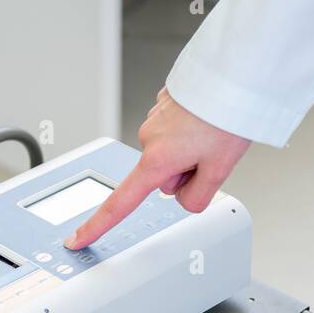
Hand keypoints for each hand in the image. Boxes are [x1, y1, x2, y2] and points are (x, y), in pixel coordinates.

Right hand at [65, 88, 249, 249]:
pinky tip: (206, 121)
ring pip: (172, 155)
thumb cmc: (227, 116)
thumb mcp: (220, 170)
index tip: (78, 239)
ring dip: (191, 151)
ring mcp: (155, 120)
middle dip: (187, 174)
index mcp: (157, 159)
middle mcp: (149, 139)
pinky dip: (191, 132)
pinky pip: (176, 132)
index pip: (120, 203)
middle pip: (164, 178)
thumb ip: (197, 197)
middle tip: (212, 156)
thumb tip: (185, 199)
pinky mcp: (165, 106)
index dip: (98, 226)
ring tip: (213, 134)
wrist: (235, 73)